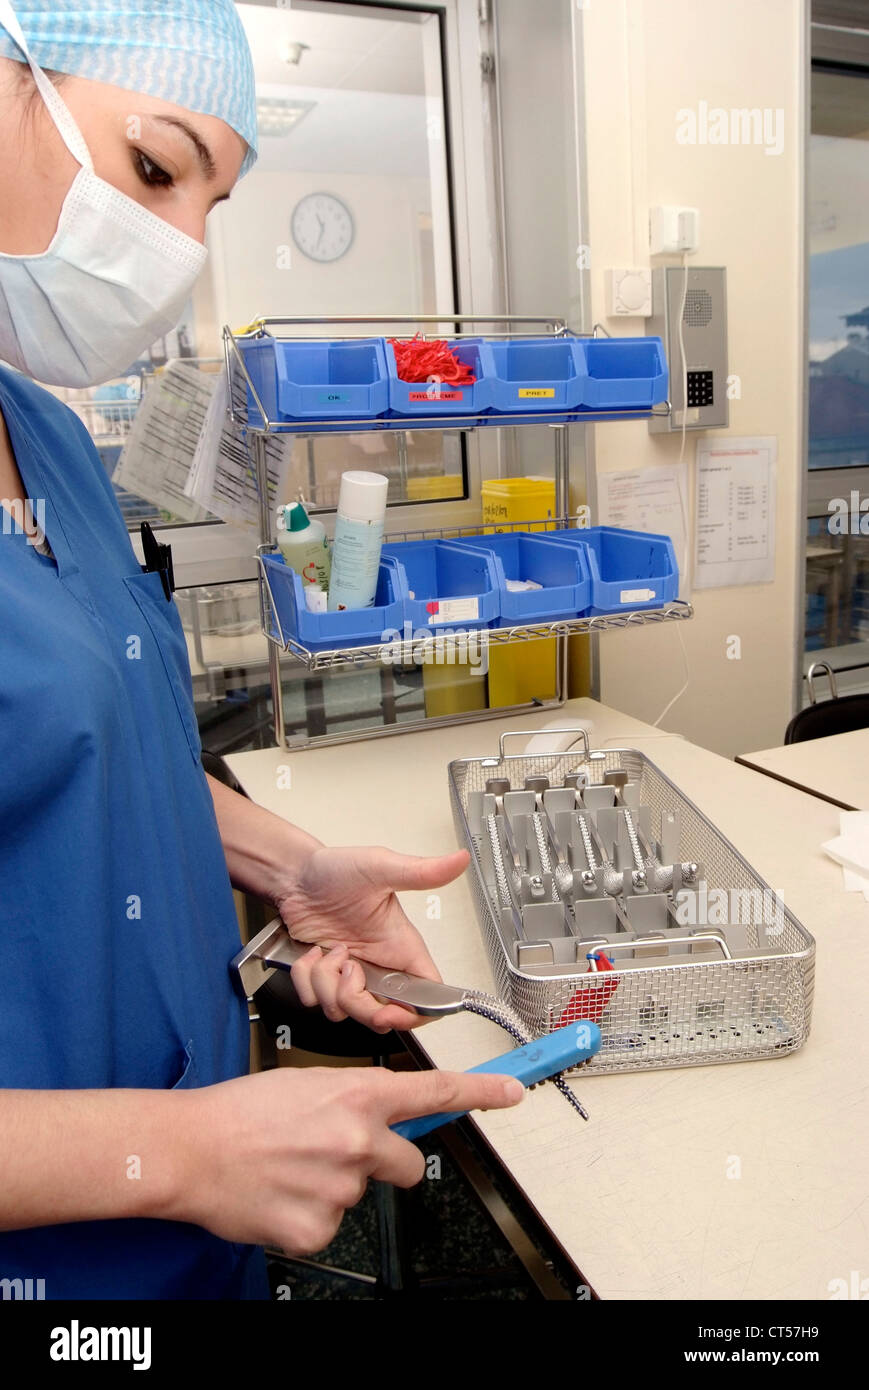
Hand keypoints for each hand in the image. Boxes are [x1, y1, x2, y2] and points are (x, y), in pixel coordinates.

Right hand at [172, 1066, 523, 1253]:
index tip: (512, 1091)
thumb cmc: (240, 1112)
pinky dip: (308, 1214)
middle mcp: (359, 1140)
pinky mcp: (319, 1228)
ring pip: (359, 1194)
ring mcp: (342, 1188)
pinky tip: (280, 1195)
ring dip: (333, 1185)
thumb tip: (374, 1120)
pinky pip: (331, 1225)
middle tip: (338, 1154)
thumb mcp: (306, 1084)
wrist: (190, 1149)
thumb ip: (351, 1101)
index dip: (481, 1091)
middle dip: (385, 1163)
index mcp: (358, 1095)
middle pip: (407, 1164)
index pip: (436, 1091)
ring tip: (288, 1168)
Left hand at [274, 844, 470, 1031]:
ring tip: (327, 951)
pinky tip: (310, 954)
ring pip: (343, 1011)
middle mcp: (379, 965)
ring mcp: (349, 974)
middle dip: (358, 1002)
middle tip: (347, 970)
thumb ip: (422, 872)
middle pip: (382, 1015)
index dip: (413, 1014)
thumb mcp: (381, 867)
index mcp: (401, 947)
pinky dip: (306, 981)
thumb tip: (460, 860)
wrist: (294, 874)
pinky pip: (315, 1001)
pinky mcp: (324, 978)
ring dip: (327, 984)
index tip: (387, 1011)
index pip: (427, 996)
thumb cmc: (336, 869)